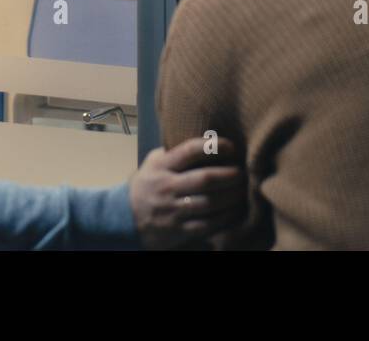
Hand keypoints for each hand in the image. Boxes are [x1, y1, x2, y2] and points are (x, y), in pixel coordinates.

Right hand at [128, 137, 245, 249]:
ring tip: (243, 191)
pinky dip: (226, 218)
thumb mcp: (154, 161)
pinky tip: (235, 211)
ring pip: (209, 203)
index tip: (231, 147)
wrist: (125, 217)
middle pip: (205, 179)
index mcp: (162, 165)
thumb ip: (177, 151)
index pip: (192, 150)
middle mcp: (166, 186)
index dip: (216, 146)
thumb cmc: (148, 183)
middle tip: (243, 172)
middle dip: (230, 175)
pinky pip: (208, 225)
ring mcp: (172, 210)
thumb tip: (210, 138)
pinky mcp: (178, 230)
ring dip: (232, 197)